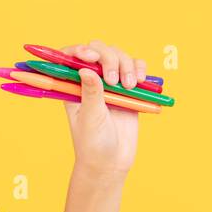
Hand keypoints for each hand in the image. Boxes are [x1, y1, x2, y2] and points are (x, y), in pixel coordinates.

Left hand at [58, 40, 143, 177]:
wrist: (111, 161)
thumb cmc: (92, 142)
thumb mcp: (90, 117)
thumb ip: (91, 93)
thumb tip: (86, 69)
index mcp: (72, 85)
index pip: (71, 57)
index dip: (79, 50)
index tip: (89, 56)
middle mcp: (90, 81)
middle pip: (99, 51)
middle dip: (108, 58)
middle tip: (113, 81)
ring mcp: (110, 83)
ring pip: (119, 56)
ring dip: (126, 65)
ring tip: (129, 86)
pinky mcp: (129, 89)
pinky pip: (135, 68)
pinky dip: (140, 68)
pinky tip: (140, 81)